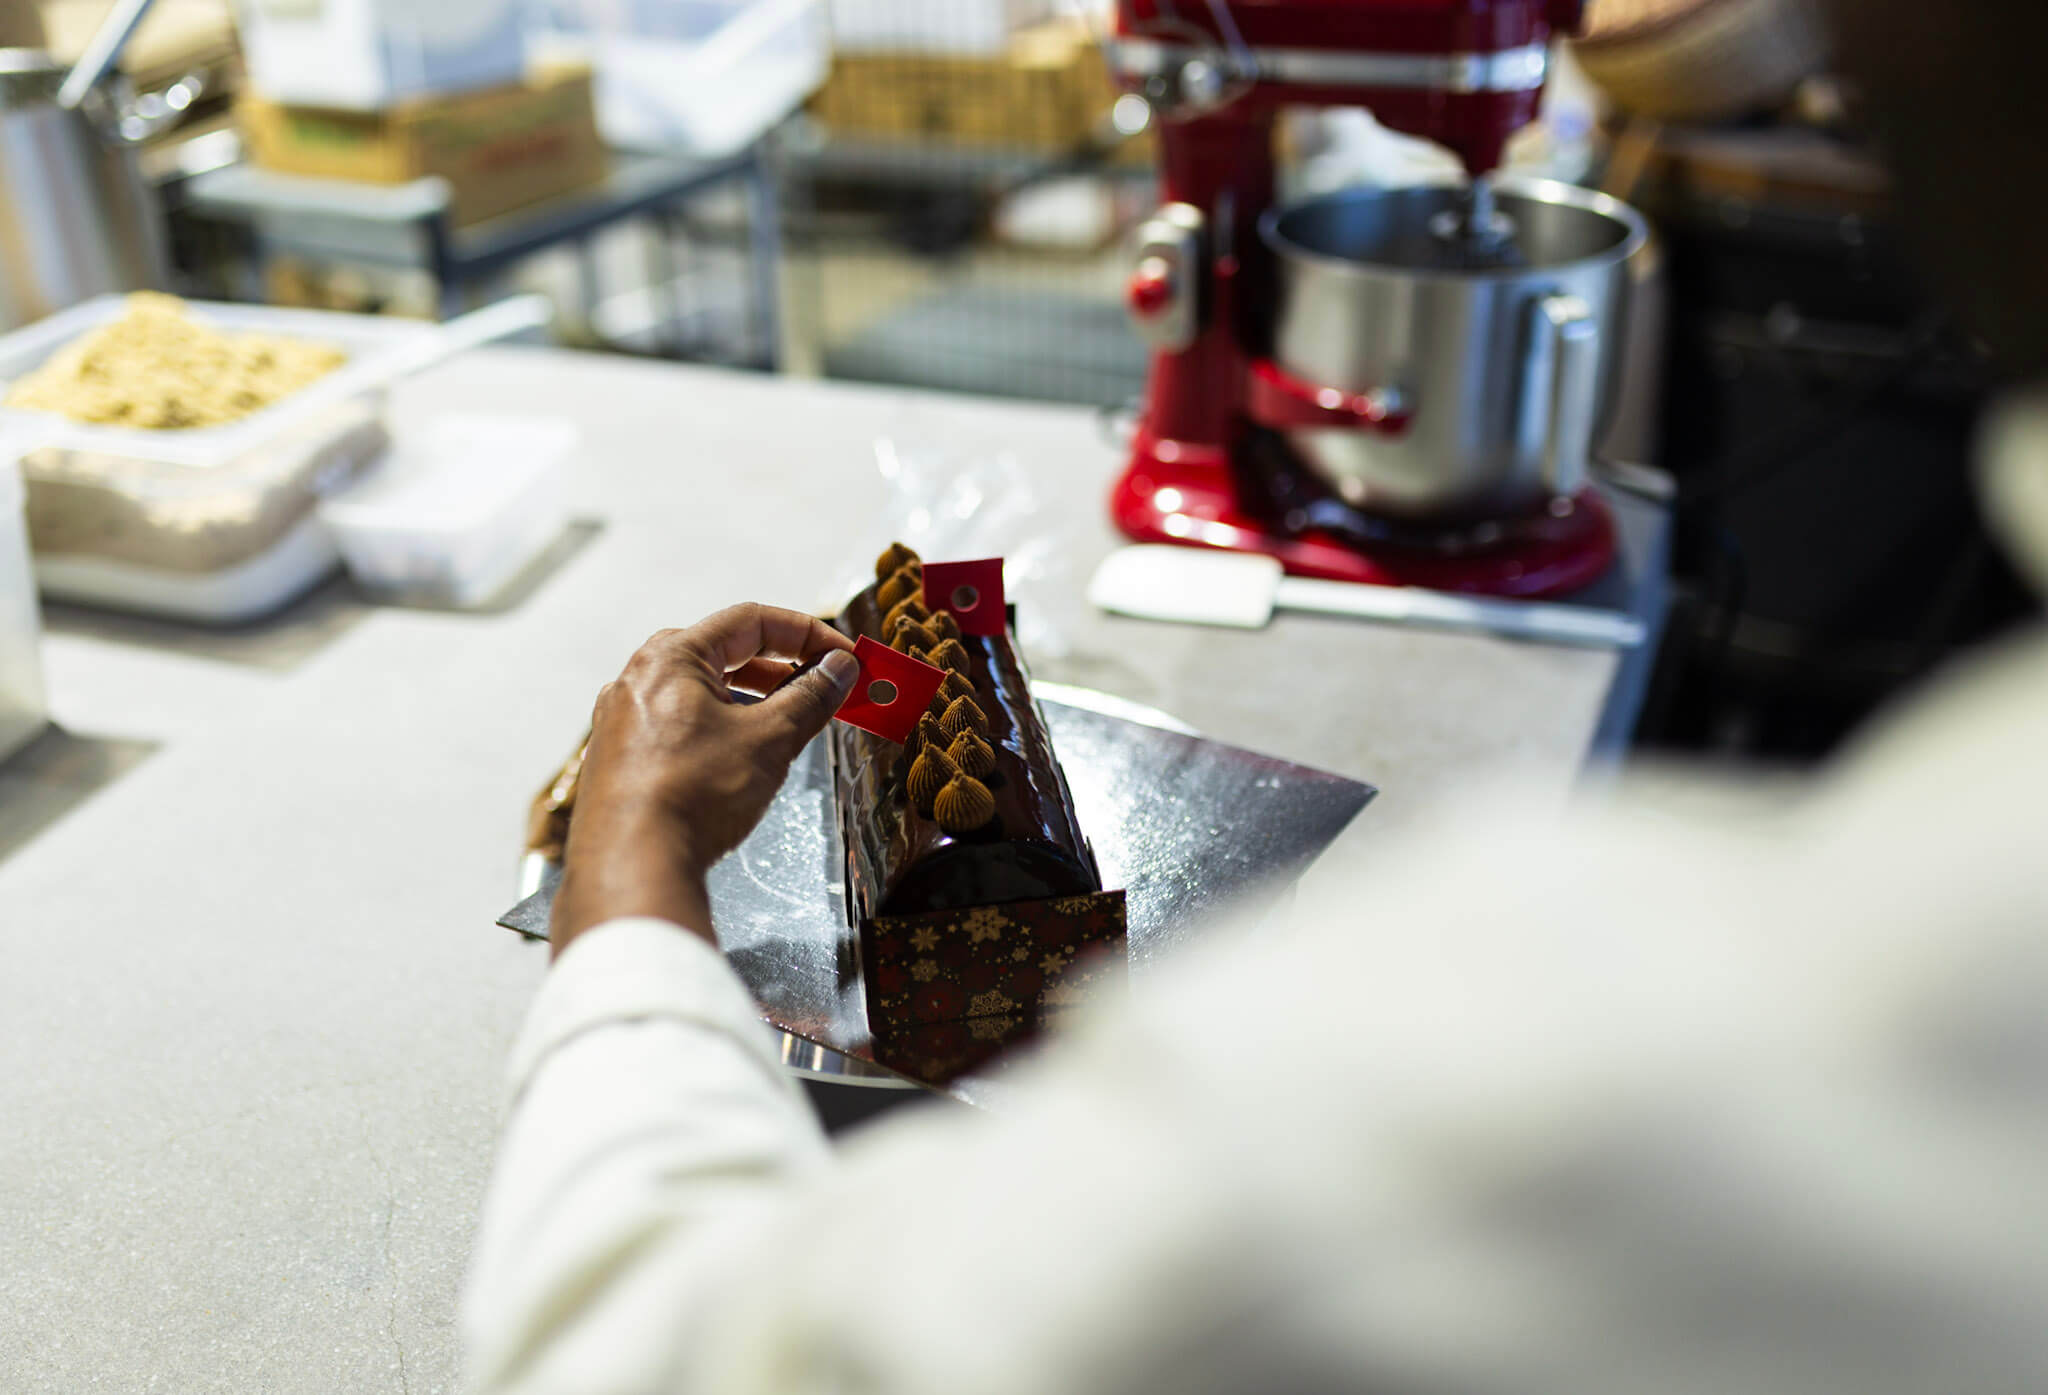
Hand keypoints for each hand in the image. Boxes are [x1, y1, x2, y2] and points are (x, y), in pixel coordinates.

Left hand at [550, 604, 858, 956]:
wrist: (632, 865)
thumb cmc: (694, 794)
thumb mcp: (769, 739)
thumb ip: (810, 697)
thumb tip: (840, 668)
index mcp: (671, 657)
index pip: (751, 621)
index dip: (807, 634)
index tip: (844, 657)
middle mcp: (637, 679)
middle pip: (722, 653)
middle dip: (779, 668)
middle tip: (821, 686)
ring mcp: (621, 720)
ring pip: (698, 692)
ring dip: (749, 700)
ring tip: (787, 723)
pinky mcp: (619, 759)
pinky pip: (676, 725)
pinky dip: (717, 728)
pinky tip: (739, 758)